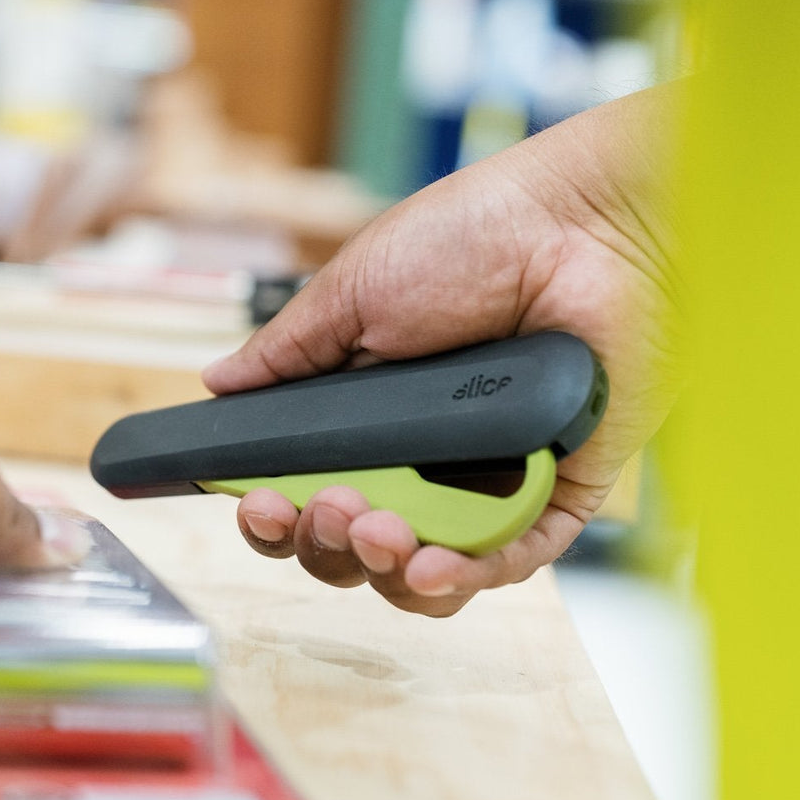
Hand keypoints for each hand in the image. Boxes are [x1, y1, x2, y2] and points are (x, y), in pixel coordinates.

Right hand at [203, 87, 682, 615]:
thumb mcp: (357, 289)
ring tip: (378, 531)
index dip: (276, 513)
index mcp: (372, 410)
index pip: (308, 492)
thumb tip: (218, 382)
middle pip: (355, 547)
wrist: (581, 223)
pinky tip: (431, 566)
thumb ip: (288, 350)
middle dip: (323, 544)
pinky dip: (467, 576)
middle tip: (325, 507)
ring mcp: (493, 479)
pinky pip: (510, 562)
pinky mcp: (559, 492)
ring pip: (426, 573)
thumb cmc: (474, 235)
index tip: (257, 505)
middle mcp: (427, 455)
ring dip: (385, 570)